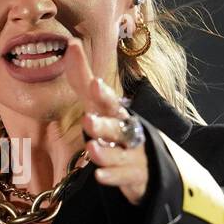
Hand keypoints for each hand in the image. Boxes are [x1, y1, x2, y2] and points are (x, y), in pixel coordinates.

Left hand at [63, 39, 149, 205]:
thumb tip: (72, 45)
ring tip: (92, 149)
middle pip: (118, 127)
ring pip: (121, 154)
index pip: (110, 102)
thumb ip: (82, 79)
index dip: (102, 94)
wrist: (151, 161)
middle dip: (104, 124)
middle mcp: (128, 132)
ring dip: (107, 152)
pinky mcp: (135, 177)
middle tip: (88, 121)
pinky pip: (124, 178)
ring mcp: (133, 155)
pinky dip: (113, 177)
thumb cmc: (118, 127)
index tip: (93, 84)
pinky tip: (101, 176)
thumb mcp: (99, 104)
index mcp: (117, 113)